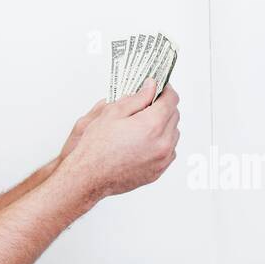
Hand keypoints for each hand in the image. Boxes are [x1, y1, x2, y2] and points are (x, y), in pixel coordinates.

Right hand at [61, 79, 179, 204]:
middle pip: (175, 116)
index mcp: (152, 125)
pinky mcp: (158, 171)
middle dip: (163, 106)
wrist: (89, 176)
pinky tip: (143, 141)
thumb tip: (151, 87)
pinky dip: (161, 142)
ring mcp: (162, 159)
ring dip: (164, 125)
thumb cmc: (96, 146)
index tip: (158, 87)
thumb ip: (137, 97)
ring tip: (142, 124)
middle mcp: (162, 143)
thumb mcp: (113, 113)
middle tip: (146, 104)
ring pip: (173, 134)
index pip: (171, 100)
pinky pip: (169, 151)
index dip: (165, 90)